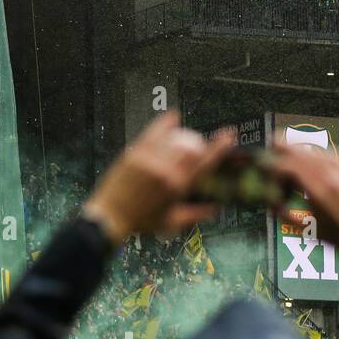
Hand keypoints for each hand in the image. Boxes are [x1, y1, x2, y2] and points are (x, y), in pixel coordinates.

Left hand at [82, 111, 233, 244]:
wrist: (109, 217)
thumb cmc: (140, 222)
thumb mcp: (171, 222)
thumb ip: (195, 214)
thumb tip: (215, 210)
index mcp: (178, 186)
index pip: (205, 161)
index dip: (220, 146)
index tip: (228, 134)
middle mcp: (166, 170)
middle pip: (191, 146)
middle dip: (199, 142)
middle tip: (199, 144)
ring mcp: (149, 160)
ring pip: (173, 138)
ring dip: (183, 135)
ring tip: (185, 137)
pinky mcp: (134, 154)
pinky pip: (152, 133)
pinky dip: (164, 123)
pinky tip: (171, 117)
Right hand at [270, 142, 338, 279]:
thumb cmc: (338, 238)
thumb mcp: (306, 226)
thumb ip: (285, 212)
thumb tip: (269, 201)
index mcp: (320, 190)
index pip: (291, 167)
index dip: (275, 164)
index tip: (265, 164)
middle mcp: (334, 177)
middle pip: (305, 154)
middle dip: (287, 147)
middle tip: (274, 140)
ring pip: (319, 152)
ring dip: (303, 149)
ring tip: (291, 146)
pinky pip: (334, 155)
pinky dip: (320, 153)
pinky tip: (315, 155)